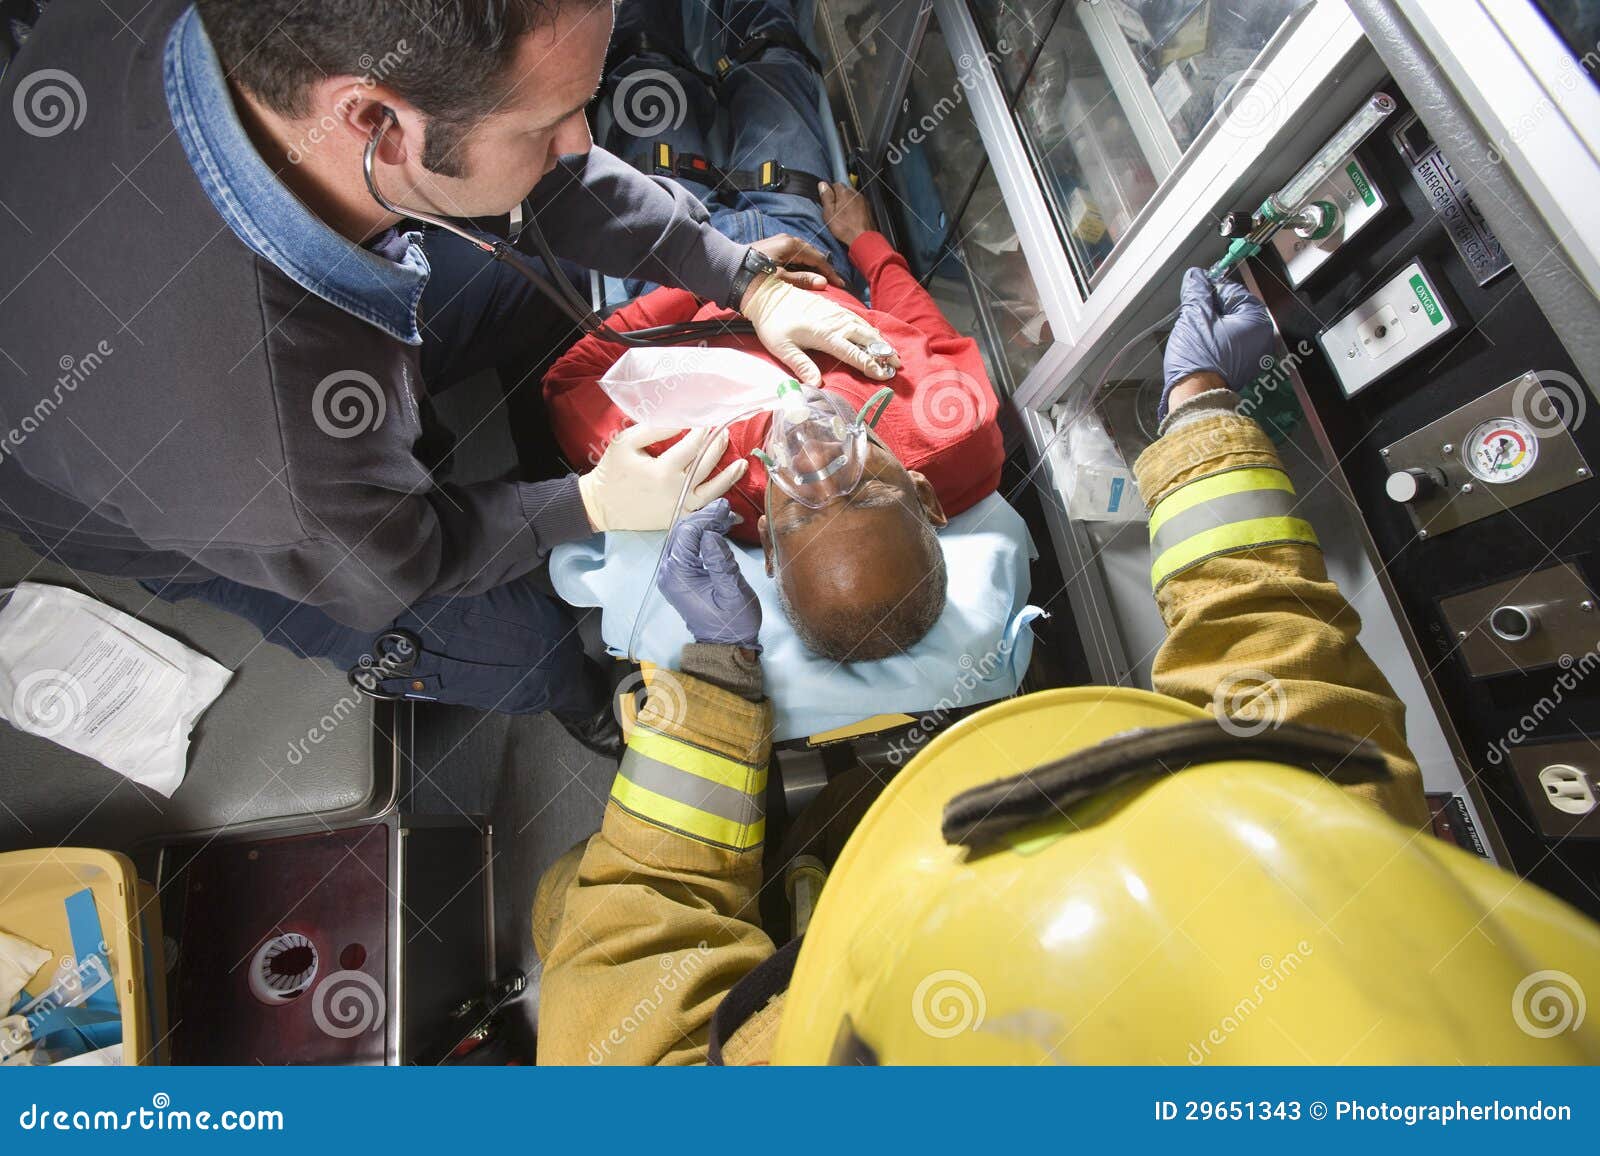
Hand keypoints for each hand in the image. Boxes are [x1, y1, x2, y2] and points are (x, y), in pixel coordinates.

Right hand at [578, 426, 744, 531]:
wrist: (602, 505)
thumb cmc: (612, 470)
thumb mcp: (626, 442)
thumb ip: (654, 429)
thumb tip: (682, 420)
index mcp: (662, 471)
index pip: (692, 445)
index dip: (703, 430)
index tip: (709, 419)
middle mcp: (676, 491)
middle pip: (706, 464)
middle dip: (717, 445)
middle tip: (725, 431)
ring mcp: (680, 507)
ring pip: (712, 489)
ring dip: (729, 475)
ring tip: (742, 462)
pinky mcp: (680, 518)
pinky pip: (706, 509)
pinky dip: (721, 499)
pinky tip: (729, 490)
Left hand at [657, 500, 761, 648]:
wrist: (726, 645)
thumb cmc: (733, 622)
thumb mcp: (732, 591)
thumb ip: (721, 562)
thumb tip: (711, 534)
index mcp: (678, 575)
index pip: (687, 534)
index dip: (707, 517)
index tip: (727, 510)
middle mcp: (669, 572)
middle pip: (682, 532)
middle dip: (705, 518)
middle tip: (728, 512)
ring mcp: (672, 574)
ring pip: (683, 538)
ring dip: (704, 526)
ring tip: (727, 520)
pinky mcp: (679, 576)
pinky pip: (686, 548)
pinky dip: (701, 536)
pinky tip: (718, 532)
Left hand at [739, 275, 900, 386]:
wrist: (769, 296)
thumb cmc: (773, 325)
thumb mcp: (783, 348)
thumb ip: (801, 365)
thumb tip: (816, 385)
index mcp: (825, 335)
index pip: (854, 353)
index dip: (870, 365)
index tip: (884, 375)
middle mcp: (835, 323)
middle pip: (866, 339)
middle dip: (884, 352)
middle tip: (898, 365)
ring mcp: (836, 313)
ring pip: (865, 327)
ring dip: (880, 340)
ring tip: (893, 352)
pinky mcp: (834, 307)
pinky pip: (858, 318)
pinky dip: (869, 328)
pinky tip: (875, 335)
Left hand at [750, 234, 845, 289]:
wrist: (727, 271)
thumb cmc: (754, 277)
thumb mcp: (780, 280)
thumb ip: (802, 280)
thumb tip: (823, 282)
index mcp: (791, 244)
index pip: (817, 258)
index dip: (829, 272)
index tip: (839, 284)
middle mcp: (786, 240)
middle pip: (810, 254)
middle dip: (821, 269)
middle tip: (832, 283)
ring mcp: (778, 243)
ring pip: (801, 256)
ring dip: (810, 268)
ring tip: (819, 281)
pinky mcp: (771, 249)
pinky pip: (792, 257)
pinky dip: (800, 267)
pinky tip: (803, 276)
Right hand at [819, 181, 873, 247]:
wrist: (863, 239)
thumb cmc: (846, 229)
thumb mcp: (829, 213)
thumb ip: (826, 197)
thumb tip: (822, 185)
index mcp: (845, 193)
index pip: (835, 184)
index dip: (830, 192)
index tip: (828, 202)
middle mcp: (856, 194)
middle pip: (845, 190)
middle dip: (839, 197)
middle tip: (834, 210)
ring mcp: (863, 201)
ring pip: (852, 197)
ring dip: (847, 203)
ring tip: (843, 216)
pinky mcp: (868, 208)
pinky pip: (858, 204)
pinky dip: (854, 209)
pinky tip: (851, 219)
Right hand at [1161, 268, 1276, 417]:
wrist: (1195, 396)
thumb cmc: (1199, 358)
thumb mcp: (1195, 317)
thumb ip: (1198, 291)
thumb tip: (1196, 276)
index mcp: (1256, 321)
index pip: (1234, 291)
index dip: (1213, 288)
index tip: (1197, 288)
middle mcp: (1262, 337)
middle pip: (1234, 310)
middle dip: (1213, 309)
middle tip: (1193, 313)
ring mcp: (1254, 354)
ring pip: (1231, 327)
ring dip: (1213, 325)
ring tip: (1195, 332)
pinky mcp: (1244, 368)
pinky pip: (1231, 345)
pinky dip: (1217, 341)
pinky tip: (1202, 346)